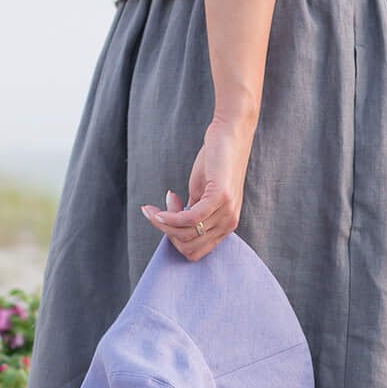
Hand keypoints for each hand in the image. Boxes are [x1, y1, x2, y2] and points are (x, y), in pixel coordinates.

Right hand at [140, 114, 252, 262]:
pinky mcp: (220, 198)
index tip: (166, 219)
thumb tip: (171, 225)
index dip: (174, 240)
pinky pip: (191, 218)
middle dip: (167, 232)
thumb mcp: (201, 194)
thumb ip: (191, 212)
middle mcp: (229, 224)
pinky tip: (159, 210)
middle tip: (159, 211)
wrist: (229, 135)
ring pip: (187, 234)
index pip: (195, 252)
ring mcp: (226, 212)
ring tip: (157, 206)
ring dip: (164, 222)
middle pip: (188, 247)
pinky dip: (171, 217)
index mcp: (225, 226)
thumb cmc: (215, 162)